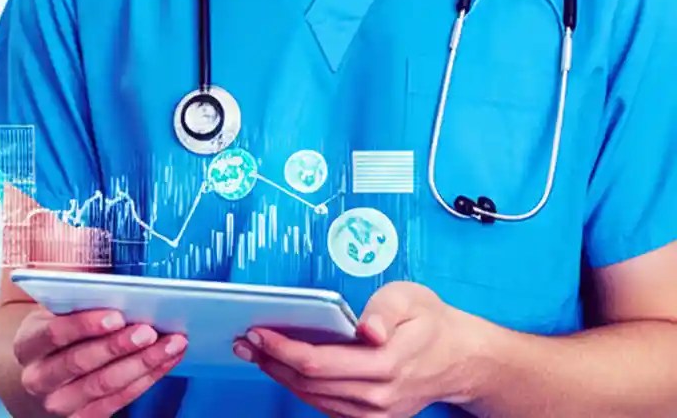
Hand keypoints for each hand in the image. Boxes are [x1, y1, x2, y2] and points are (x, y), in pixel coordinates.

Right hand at [13, 307, 187, 417]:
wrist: (40, 381)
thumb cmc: (55, 339)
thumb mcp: (51, 317)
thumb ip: (76, 306)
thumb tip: (122, 293)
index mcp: (26, 345)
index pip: (54, 334)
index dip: (85, 325)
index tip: (116, 315)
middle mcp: (37, 379)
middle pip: (81, 362)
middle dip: (119, 346)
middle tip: (150, 331)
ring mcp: (58, 405)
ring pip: (104, 384)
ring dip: (142, 363)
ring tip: (170, 344)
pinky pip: (118, 400)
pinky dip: (146, 379)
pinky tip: (165, 361)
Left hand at [232, 282, 479, 417]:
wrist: (461, 359)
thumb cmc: (431, 322)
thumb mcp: (412, 298)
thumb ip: (386, 310)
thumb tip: (368, 330)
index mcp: (388, 363)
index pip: (320, 362)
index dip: (283, 348)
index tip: (258, 332)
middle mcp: (380, 395)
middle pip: (310, 383)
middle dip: (271, 360)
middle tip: (244, 341)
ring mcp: (376, 412)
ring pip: (314, 398)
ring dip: (280, 375)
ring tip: (255, 353)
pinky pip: (326, 407)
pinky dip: (300, 389)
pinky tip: (282, 369)